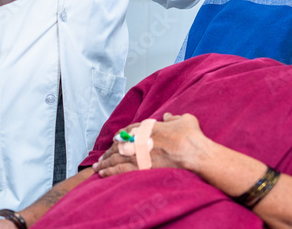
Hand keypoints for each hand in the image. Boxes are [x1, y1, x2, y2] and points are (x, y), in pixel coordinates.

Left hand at [92, 113, 209, 177]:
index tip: (114, 140)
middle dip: (109, 152)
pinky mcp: (142, 167)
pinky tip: (103, 175)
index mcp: (149, 127)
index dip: (120, 135)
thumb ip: (173, 118)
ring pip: (117, 158)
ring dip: (105, 163)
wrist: (194, 152)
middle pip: (119, 145)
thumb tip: (168, 116)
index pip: (129, 130)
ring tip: (97, 167)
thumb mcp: (184, 119)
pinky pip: (121, 170)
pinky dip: (110, 171)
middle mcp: (141, 139)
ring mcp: (140, 153)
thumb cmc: (191, 136)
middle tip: (101, 158)